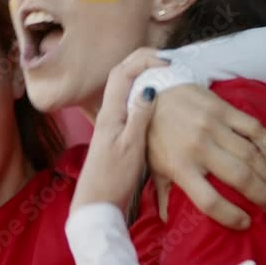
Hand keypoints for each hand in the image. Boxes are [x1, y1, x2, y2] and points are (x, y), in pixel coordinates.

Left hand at [72, 48, 167, 213]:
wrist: (97, 205)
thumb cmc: (113, 179)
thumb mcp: (131, 147)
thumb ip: (139, 116)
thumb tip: (150, 87)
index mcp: (110, 112)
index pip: (122, 72)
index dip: (144, 60)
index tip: (168, 63)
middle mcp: (108, 113)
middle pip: (122, 74)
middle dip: (143, 61)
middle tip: (167, 62)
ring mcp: (111, 123)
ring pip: (125, 88)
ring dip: (142, 75)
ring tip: (165, 75)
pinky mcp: (116, 134)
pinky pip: (128, 103)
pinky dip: (142, 94)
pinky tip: (155, 101)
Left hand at [148, 84, 265, 228]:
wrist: (154, 90)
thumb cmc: (154, 133)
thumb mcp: (153, 166)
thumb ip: (163, 194)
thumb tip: (170, 222)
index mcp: (179, 166)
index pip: (210, 201)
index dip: (231, 217)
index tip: (245, 223)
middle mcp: (197, 147)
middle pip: (239, 178)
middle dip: (260, 196)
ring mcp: (211, 125)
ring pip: (250, 155)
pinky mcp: (222, 108)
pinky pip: (253, 128)